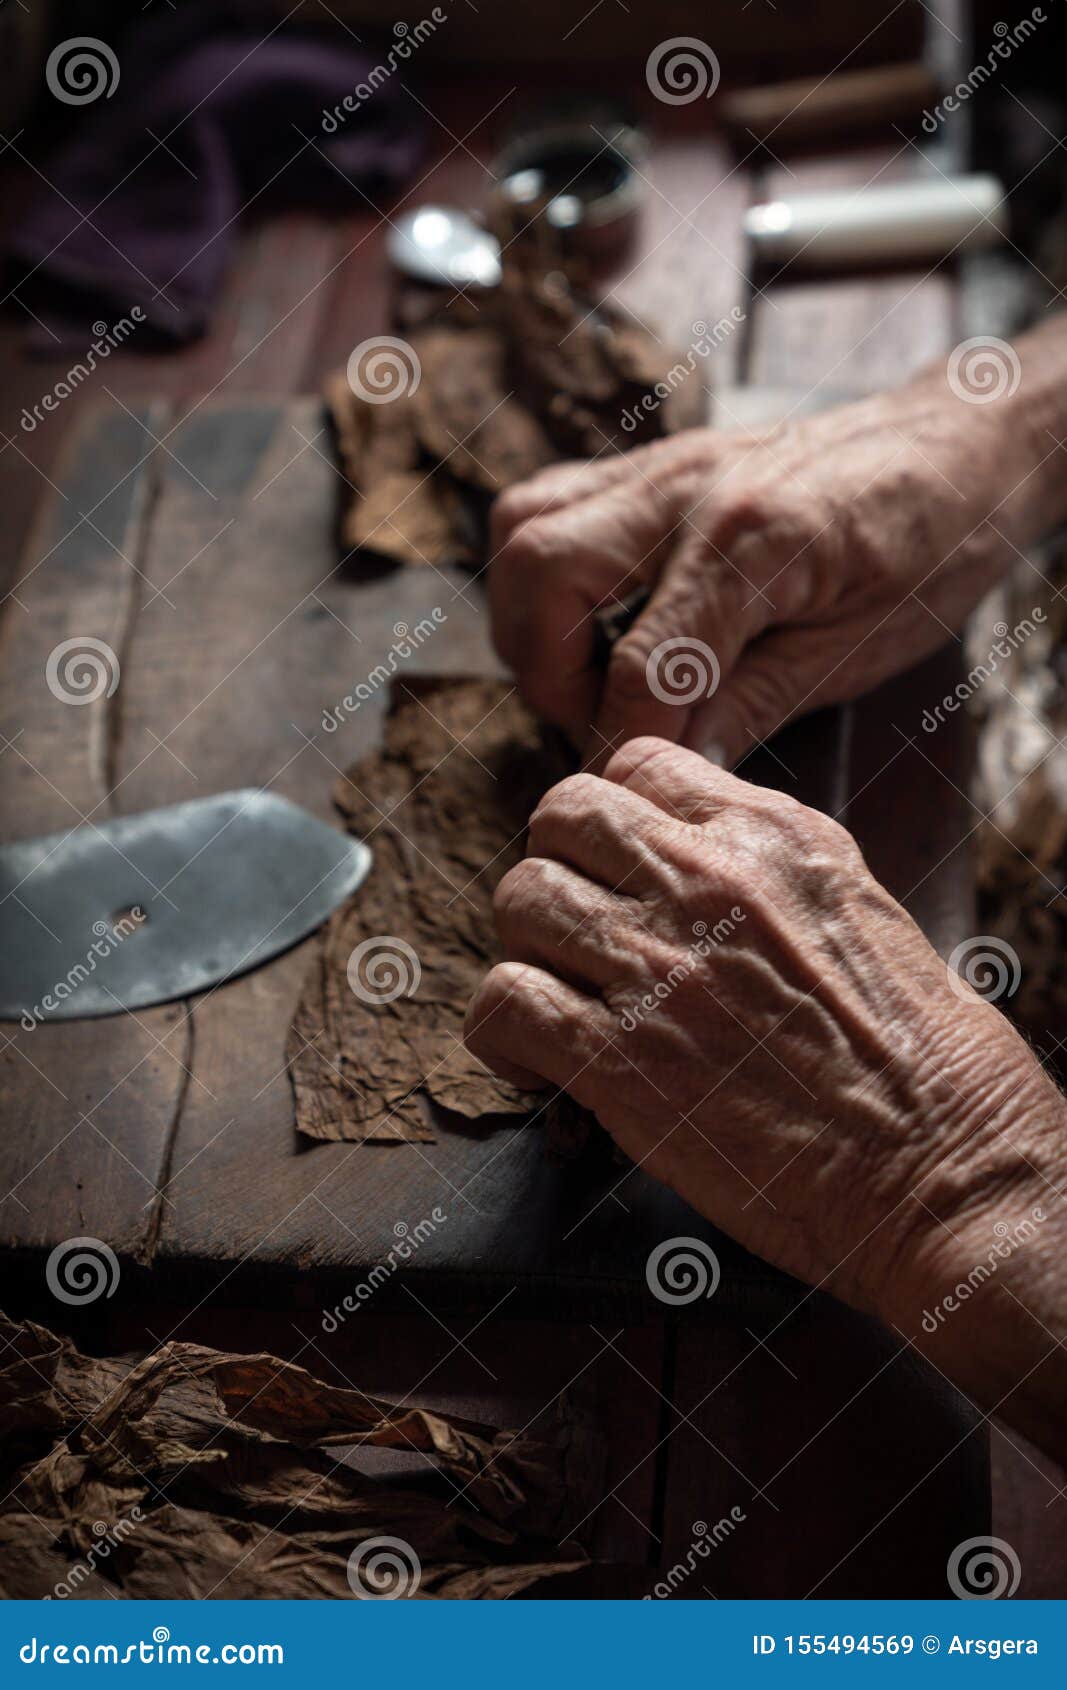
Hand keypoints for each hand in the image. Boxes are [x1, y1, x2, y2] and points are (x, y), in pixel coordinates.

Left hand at [464, 738, 1058, 1327]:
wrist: (941, 1172)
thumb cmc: (922, 1060)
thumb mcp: (859, 910)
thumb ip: (767, 866)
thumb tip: (692, 853)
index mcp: (774, 836)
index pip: (637, 764)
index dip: (612, 818)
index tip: (615, 868)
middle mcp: (709, 882)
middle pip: (563, 816)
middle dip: (560, 870)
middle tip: (577, 933)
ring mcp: (658, 965)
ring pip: (521, 898)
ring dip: (529, 949)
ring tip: (560, 999)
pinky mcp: (617, 1056)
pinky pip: (502, 1002)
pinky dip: (503, 1034)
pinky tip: (540, 1064)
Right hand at [489, 376, 1041, 768]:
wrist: (956, 446)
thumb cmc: (928, 547)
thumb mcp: (858, 651)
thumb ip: (753, 705)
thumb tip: (669, 768)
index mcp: (757, 538)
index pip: (645, 662)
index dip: (620, 741)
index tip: (621, 788)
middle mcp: (688, 487)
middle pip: (543, 571)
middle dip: (548, 673)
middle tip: (599, 719)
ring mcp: (660, 466)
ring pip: (523, 531)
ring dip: (532, 622)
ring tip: (589, 673)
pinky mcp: (648, 465)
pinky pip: (544, 508)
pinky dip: (543, 576)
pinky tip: (594, 621)